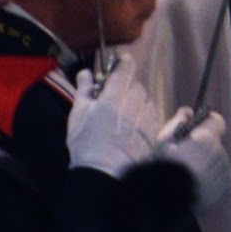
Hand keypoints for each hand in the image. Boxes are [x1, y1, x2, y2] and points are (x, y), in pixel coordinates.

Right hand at [67, 53, 163, 177]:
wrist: (103, 173)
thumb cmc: (85, 145)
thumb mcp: (77, 117)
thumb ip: (84, 92)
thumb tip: (87, 72)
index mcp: (111, 100)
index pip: (123, 73)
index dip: (125, 63)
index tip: (124, 58)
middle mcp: (132, 107)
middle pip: (136, 86)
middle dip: (129, 84)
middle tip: (118, 90)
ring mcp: (145, 120)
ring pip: (147, 99)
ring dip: (138, 98)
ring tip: (127, 107)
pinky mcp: (153, 133)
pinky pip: (153, 114)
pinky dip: (145, 112)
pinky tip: (137, 120)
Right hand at [153, 108, 230, 205]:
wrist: (171, 200)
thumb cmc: (165, 167)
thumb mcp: (164, 140)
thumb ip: (178, 121)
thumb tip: (188, 110)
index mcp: (207, 138)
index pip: (217, 120)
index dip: (207, 122)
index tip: (197, 127)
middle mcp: (220, 152)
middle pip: (214, 142)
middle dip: (203, 145)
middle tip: (184, 155)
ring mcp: (224, 170)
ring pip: (216, 159)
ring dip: (206, 161)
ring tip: (187, 172)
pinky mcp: (225, 185)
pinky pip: (219, 174)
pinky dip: (210, 175)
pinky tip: (195, 182)